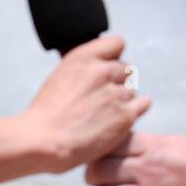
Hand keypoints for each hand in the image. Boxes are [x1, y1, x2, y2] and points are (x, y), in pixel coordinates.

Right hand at [26, 35, 150, 173]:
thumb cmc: (45, 116)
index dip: (113, 58)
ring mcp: (115, 93)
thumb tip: (97, 72)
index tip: (106, 71)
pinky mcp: (125, 116)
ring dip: (122, 99)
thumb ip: (83, 71)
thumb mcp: (59, 78)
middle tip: (101, 99)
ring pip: (132, 88)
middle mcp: (102, 71)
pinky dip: (135, 110)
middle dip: (116, 82)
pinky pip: (144, 103)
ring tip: (103, 115)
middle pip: (125, 68)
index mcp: (83, 58)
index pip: (116, 44)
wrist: (42, 142)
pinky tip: (121, 118)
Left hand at [86, 133, 185, 185]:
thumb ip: (150, 145)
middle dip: (95, 177)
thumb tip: (126, 146)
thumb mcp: (180, 145)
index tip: (101, 160)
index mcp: (156, 147)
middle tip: (102, 182)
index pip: (110, 145)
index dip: (100, 153)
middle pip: (98, 171)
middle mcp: (150, 170)